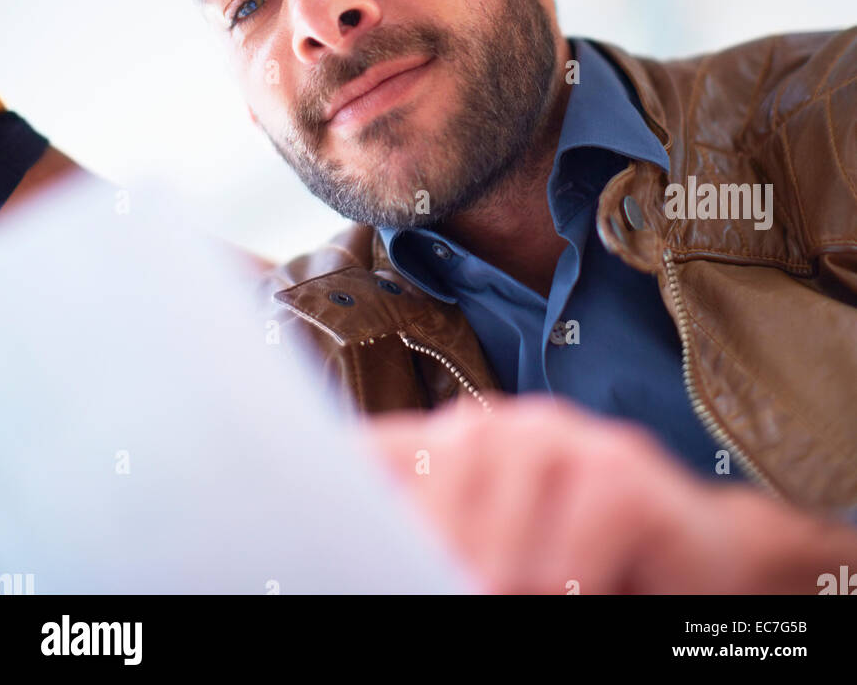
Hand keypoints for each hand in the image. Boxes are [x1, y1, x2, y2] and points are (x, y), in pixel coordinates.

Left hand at [362, 393, 856, 594]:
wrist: (703, 562)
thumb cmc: (582, 570)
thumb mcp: (492, 558)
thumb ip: (436, 544)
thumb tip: (360, 560)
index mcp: (455, 444)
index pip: (368, 455)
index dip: (337, 494)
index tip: (318, 543)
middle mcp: (503, 427)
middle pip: (430, 488)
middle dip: (433, 559)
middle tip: (454, 588)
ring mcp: (564, 439)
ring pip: (493, 524)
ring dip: (501, 581)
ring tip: (516, 595)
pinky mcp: (621, 473)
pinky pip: (566, 548)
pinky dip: (565, 588)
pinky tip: (577, 594)